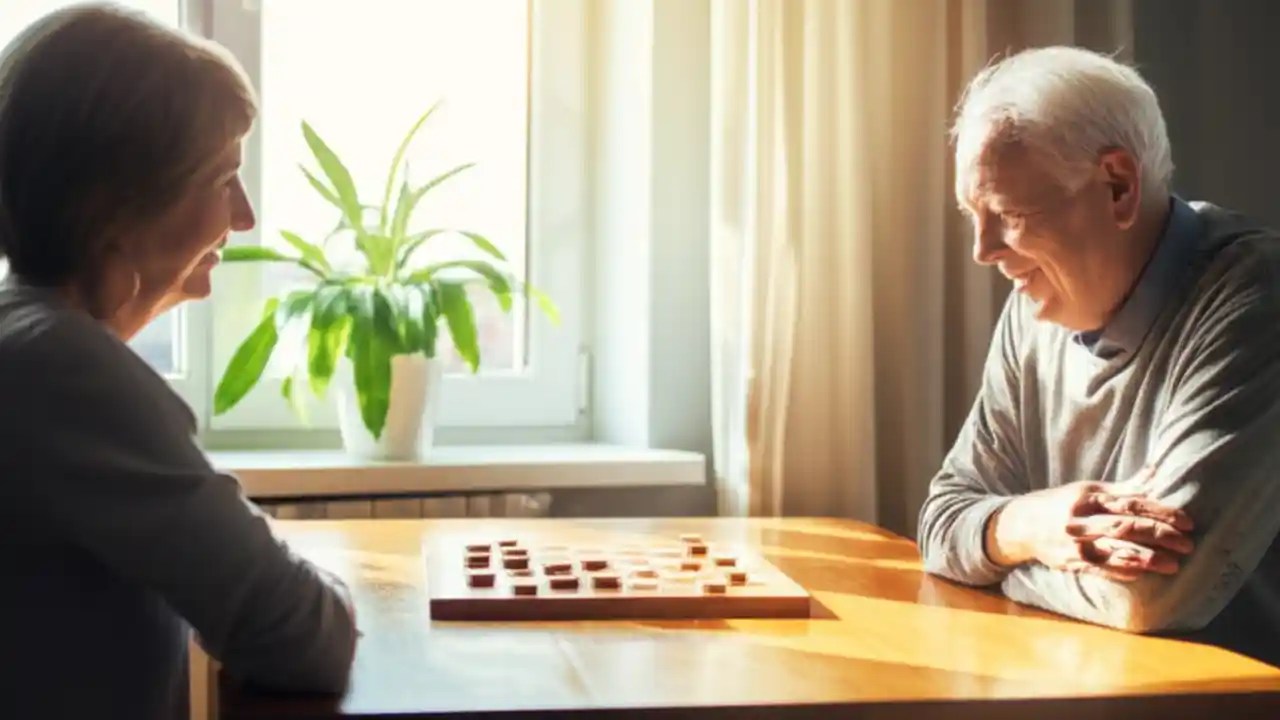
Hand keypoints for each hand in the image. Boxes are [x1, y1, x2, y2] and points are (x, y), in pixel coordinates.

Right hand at [987, 476, 1194, 581]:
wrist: (1020, 525)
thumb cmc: (1062, 504)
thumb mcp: (1088, 490)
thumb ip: (1124, 488)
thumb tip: (1158, 471)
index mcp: (1088, 497)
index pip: (1130, 504)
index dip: (1160, 512)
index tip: (1187, 521)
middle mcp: (1081, 520)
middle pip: (1125, 527)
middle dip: (1159, 536)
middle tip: (1188, 544)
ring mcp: (1075, 543)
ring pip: (1115, 550)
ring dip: (1147, 558)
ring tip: (1173, 565)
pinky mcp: (1071, 562)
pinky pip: (1100, 568)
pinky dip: (1122, 570)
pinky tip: (1142, 573)